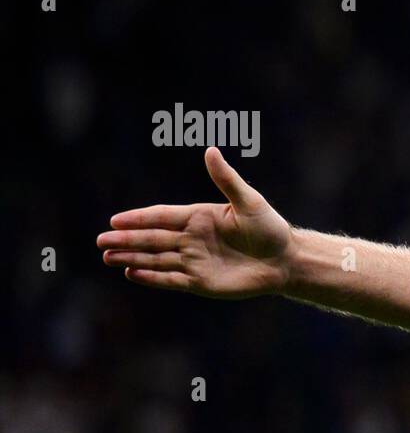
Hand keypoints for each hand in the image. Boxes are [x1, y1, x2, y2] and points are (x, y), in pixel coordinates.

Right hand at [98, 147, 293, 297]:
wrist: (286, 260)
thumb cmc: (270, 228)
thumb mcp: (249, 201)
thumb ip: (227, 180)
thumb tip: (210, 150)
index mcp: (199, 217)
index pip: (162, 217)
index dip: (138, 219)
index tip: (115, 220)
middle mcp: (192, 238)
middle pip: (152, 239)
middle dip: (126, 241)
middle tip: (101, 242)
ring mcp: (195, 260)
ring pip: (156, 259)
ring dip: (132, 259)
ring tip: (108, 258)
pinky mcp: (201, 281)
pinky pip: (171, 279)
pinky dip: (152, 277)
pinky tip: (131, 274)